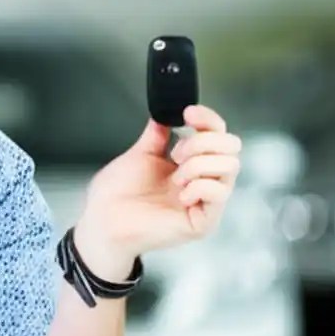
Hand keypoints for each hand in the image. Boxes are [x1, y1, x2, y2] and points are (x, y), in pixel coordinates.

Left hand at [75, 105, 241, 273]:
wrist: (102, 220)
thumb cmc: (116, 194)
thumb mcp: (140, 155)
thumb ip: (156, 136)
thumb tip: (166, 114)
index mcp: (189, 165)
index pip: (218, 135)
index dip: (208, 119)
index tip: (188, 113)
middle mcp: (202, 182)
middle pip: (232, 147)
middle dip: (203, 142)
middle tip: (175, 154)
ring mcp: (205, 202)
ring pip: (230, 167)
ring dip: (198, 164)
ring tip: (175, 177)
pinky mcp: (203, 222)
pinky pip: (219, 193)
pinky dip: (199, 186)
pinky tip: (180, 193)